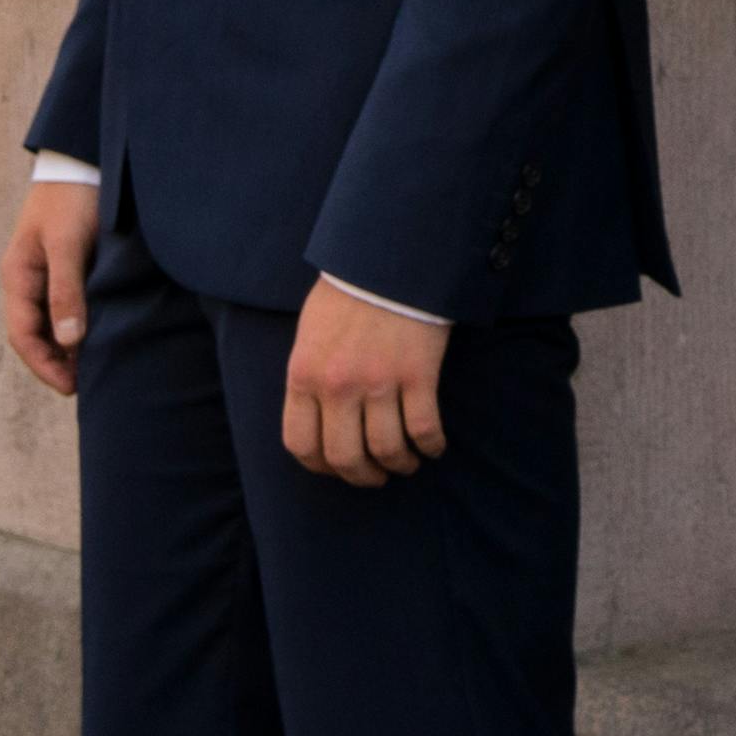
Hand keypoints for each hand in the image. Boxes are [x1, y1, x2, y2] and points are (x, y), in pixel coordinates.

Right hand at [0, 178, 100, 396]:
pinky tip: (100, 337)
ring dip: (69, 347)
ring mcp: (47, 273)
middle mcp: (28, 279)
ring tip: (95, 369)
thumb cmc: (73, 199)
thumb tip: (69, 341)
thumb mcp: (68, 244)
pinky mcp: (69, 266)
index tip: (70, 388)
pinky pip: (68, 306)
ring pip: (52, 323)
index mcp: (18, 276)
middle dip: (56, 363)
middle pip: (36, 334)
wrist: (84, 160)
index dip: (44, 365)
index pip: (23, 335)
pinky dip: (80, 326)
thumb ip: (67, 290)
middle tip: (86, 386)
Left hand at [282, 279, 450, 485]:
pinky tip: (434, 447)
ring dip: (399, 465)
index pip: (301, 444)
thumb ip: (309, 377)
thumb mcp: (310, 334)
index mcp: (304, 375)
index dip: (320, 466)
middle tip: (375, 476)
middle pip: (345, 457)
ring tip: (407, 464)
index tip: (337, 468)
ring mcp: (379, 382)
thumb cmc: (348, 293)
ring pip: (386, 449)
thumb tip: (317, 417)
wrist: (390, 259)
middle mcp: (337, 386)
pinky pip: (423, 428)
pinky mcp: (417, 375)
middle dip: (362, 477)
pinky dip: (431, 446)